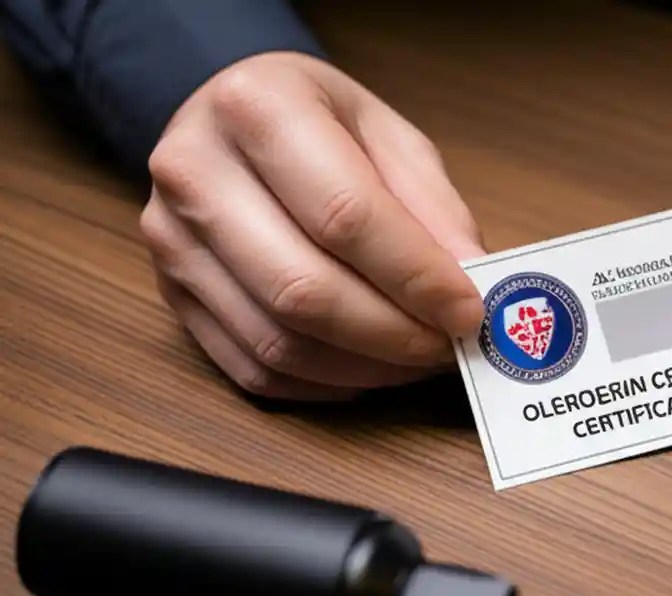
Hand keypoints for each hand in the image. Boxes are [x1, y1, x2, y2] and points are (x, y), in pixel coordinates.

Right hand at [142, 52, 483, 400]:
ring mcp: (171, 240)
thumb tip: (470, 281)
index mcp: (257, 106)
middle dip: (395, 334)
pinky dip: (324, 384)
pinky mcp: (171, 296)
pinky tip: (368, 367)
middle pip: (304, 289)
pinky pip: (252, 368)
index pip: (346, 215)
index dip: (416, 277)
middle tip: (449, 347)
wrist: (226, 117)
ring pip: (278, 342)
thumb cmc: (317, 121)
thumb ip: (433, 206)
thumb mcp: (386, 132)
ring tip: (418, 360)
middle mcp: (195, 171)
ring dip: (366, 368)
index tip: (468, 311)